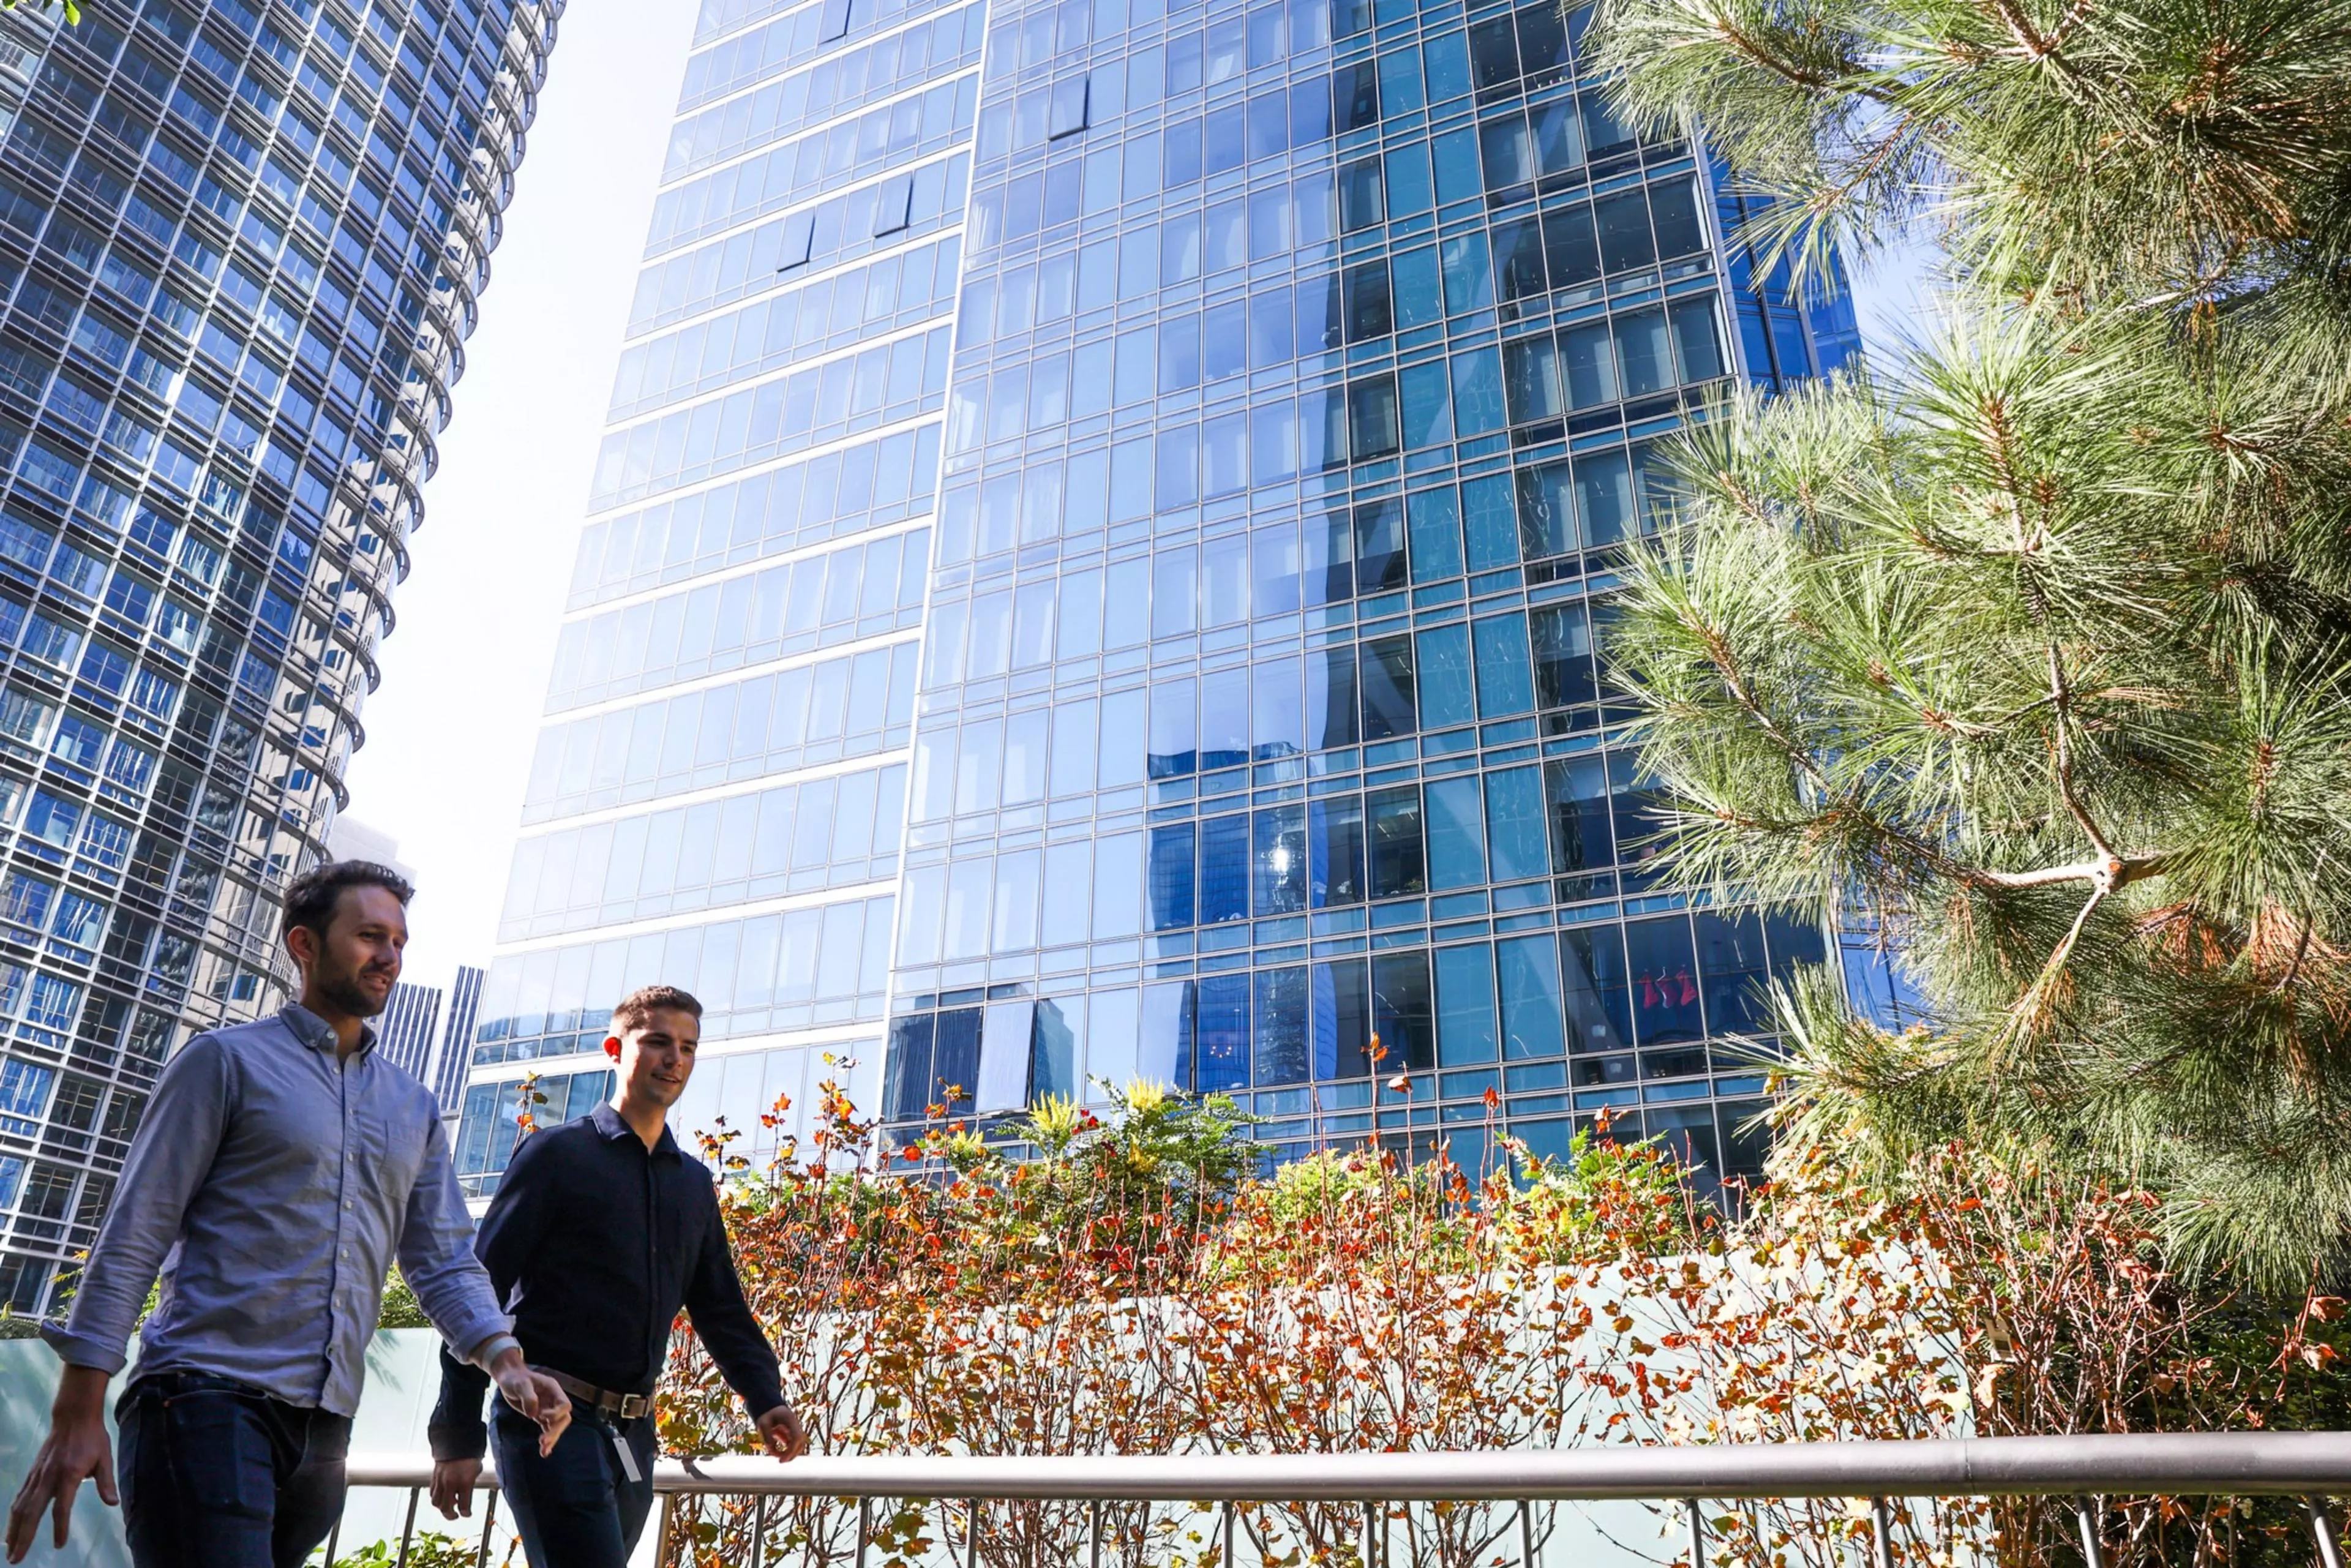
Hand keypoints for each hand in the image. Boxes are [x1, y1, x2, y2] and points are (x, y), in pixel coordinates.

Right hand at [6, 1366, 116, 1563]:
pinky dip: (13, 1516)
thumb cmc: (92, 1438)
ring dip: (13, 1530)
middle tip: (16, 1559)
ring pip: (20, 1507)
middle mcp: (48, 1477)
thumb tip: (113, 1503)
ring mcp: (37, 1476)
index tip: (59, 1544)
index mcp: (68, 1475)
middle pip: (32, 1513)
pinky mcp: (32, 1474)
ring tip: (10, 1550)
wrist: (73, 1416)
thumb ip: (107, 1482)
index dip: (60, 1527)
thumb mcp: (105, 1458)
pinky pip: (19, 1498)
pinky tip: (11, 1529)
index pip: (62, 1508)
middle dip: (23, 1537)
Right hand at [431, 1458, 482, 1520]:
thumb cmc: (469, 1453)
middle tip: (455, 1516)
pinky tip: (443, 1495)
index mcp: (464, 1482)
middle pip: (446, 1507)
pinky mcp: (434, 1476)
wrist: (456, 1439)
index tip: (467, 1514)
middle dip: (450, 1515)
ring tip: (449, 1505)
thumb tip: (467, 1491)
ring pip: (436, 1501)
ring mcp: (440, 1480)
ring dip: (441, 1507)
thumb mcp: (476, 1469)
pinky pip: (432, 1491)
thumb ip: (471, 1482)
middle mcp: (450, 1483)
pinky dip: (436, 1496)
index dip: (466, 1513)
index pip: (464, 1505)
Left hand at [487, 1349, 570, 1457]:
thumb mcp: (520, 1385)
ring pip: (556, 1426)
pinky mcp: (540, 1416)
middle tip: (543, 1441)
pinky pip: (547, 1429)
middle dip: (555, 1430)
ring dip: (552, 1438)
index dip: (556, 1413)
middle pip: (563, 1418)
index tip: (541, 1416)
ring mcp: (548, 1409)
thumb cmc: (515, 1378)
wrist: (509, 1378)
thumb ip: (528, 1397)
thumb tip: (533, 1414)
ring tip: (543, 1451)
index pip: (564, 1404)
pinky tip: (544, 1452)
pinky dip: (547, 1440)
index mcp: (553, 1390)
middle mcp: (553, 1400)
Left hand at [755, 1403, 807, 1461]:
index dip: (791, 1450)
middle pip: (800, 1443)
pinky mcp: (791, 1434)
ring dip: (790, 1454)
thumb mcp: (763, 1423)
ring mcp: (794, 1430)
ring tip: (778, 1458)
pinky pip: (793, 1445)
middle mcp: (795, 1425)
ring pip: (799, 1445)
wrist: (769, 1407)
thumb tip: (771, 1449)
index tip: (781, 1459)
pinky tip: (777, 1453)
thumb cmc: (766, 1414)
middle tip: (780, 1461)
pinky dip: (787, 1451)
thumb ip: (767, 1435)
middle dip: (792, 1454)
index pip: (796, 1438)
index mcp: (790, 1420)